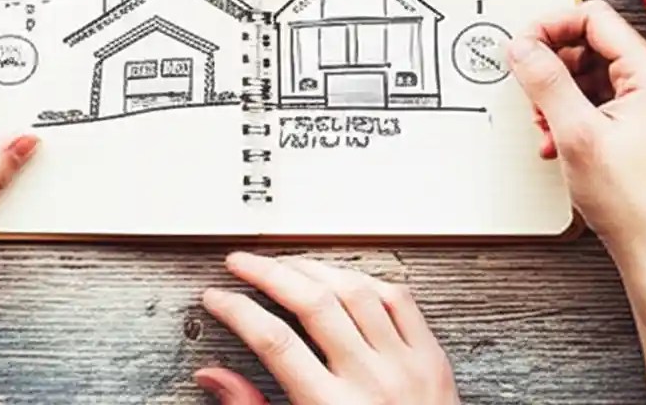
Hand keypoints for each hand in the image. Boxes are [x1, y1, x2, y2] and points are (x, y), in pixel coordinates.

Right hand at [196, 253, 459, 404]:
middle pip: (312, 304)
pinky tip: (342, 277)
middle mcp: (370, 382)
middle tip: (241, 263)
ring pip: (355, 292)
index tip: (217, 298)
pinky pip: (400, 300)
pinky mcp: (432, 359)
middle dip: (268, 274)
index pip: (273, 340)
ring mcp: (406, 365)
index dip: (237, 310)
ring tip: (285, 263)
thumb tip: (214, 377)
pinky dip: (367, 281)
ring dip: (313, 269)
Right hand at [505, 0, 645, 268]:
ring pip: (593, 74)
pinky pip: (602, 99)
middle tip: (532, 94)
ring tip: (546, 125)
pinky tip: (558, 139)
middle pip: (593, 45)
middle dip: (553, 68)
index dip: (551, 27)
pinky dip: (574, 112)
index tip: (522, 45)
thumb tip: (522, 46)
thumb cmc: (632, 201)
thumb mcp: (576, 133)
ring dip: (560, 94)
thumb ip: (546, 81)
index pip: (596, 19)